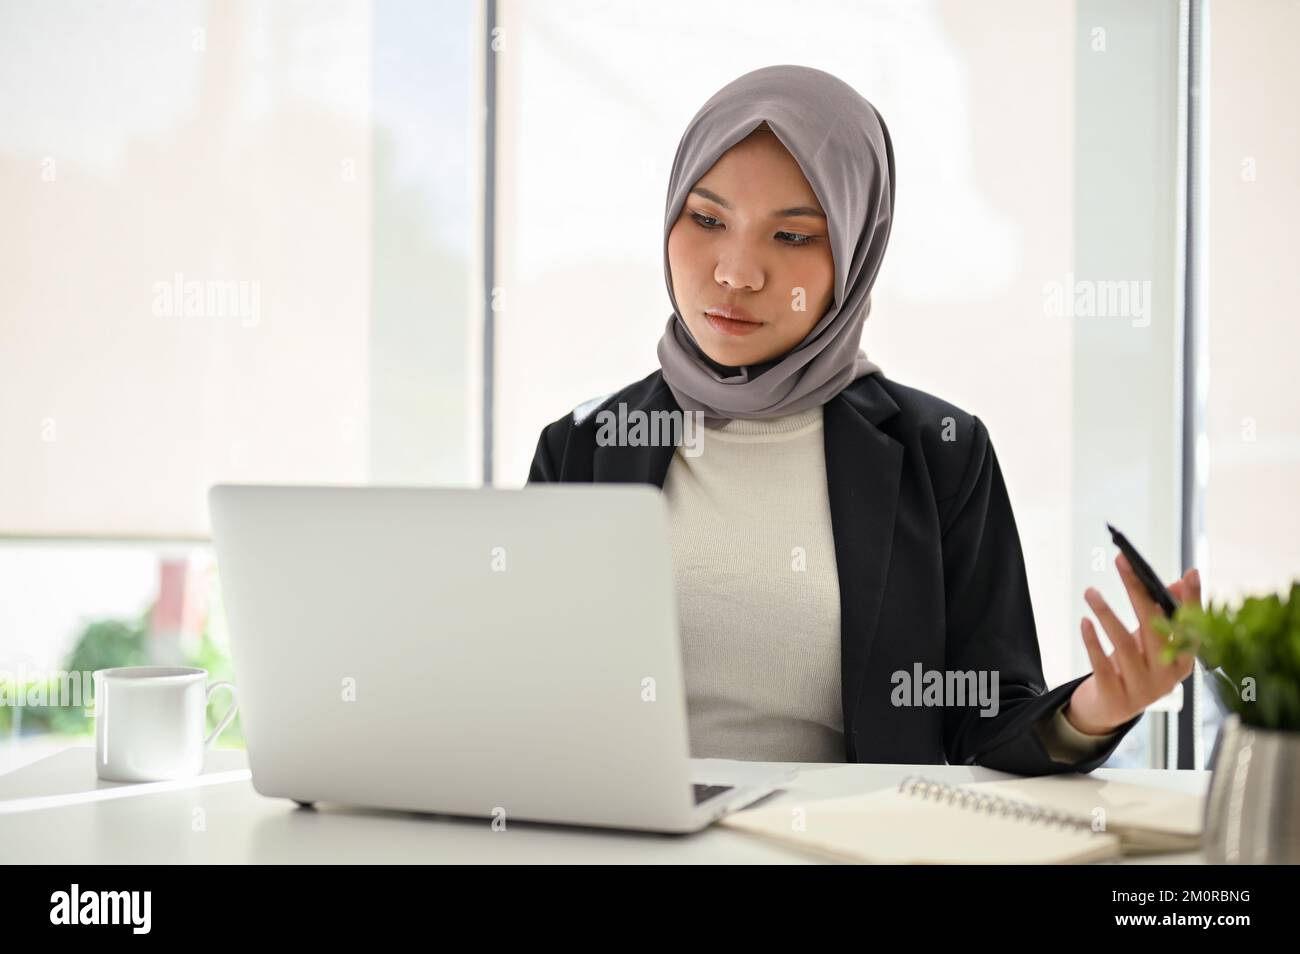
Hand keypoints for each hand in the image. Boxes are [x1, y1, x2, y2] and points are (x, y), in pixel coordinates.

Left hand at [1064, 553, 1200, 734]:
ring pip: (1125, 645)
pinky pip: (1102, 664)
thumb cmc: (1132, 668)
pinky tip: (1084, 621)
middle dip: (1138, 593)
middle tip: (1123, 563)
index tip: (1190, 573)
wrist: (1108, 710)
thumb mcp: (1150, 644)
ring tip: (1090, 592)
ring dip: (1106, 614)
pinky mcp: (1115, 697)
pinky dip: (1093, 641)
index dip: (1193, 602)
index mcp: (1183, 662)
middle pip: (1154, 629)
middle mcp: (1168, 677)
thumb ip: (1163, 616)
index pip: (1192, 628)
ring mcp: (1142, 690)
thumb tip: (1176, 582)